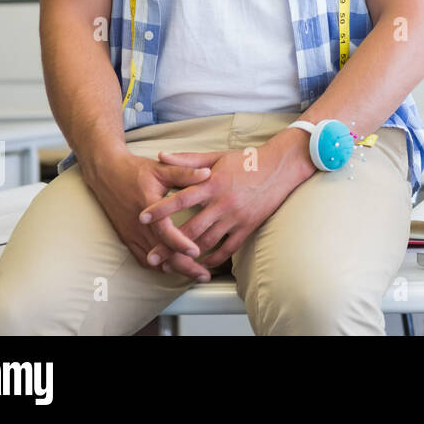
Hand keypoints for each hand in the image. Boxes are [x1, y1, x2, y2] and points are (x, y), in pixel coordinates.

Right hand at [80, 151, 212, 280]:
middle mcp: (138, 224)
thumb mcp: (162, 168)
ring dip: (173, 269)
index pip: (164, 230)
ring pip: (153, 260)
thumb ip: (185, 173)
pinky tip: (174, 269)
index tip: (196, 252)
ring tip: (195, 274)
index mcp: (148, 206)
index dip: (180, 243)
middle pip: (161, 252)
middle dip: (183, 266)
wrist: (106, 174)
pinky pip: (143, 258)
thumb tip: (209, 174)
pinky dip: (159, 266)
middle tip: (204, 275)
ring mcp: (131, 233)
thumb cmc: (136, 170)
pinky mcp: (127, 238)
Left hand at [139, 143, 303, 279]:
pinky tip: (202, 265)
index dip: (161, 209)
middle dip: (168, 245)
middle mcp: (222, 203)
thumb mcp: (217, 157)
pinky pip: (228, 249)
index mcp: (212, 184)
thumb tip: (161, 156)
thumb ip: (188, 160)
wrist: (281, 167)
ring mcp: (236, 217)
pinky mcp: (248, 227)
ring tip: (171, 267)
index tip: (142, 218)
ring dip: (188, 257)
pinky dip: (214, 259)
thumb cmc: (247, 160)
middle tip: (151, 258)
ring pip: (207, 243)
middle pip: (190, 229)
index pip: (181, 199)